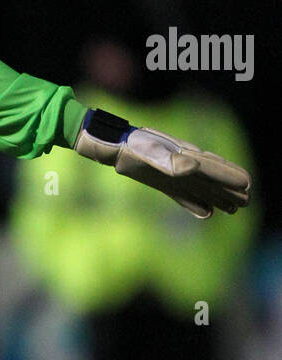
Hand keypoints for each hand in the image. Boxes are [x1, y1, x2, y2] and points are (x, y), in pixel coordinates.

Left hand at [75, 108, 250, 218]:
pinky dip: (195, 204)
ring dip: (217, 198)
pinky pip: (184, 196)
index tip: (247, 184)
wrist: (112, 146)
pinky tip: (206, 213)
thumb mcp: (149, 152)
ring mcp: (173, 175)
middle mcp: (184, 165)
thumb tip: (193, 165)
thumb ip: (170, 160)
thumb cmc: (131, 147)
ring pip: (202, 188)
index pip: (213, 168)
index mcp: (185, 156)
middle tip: (247, 201)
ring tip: (233, 209)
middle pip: (212, 179)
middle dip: (229, 190)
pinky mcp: (162, 183)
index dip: (229, 176)